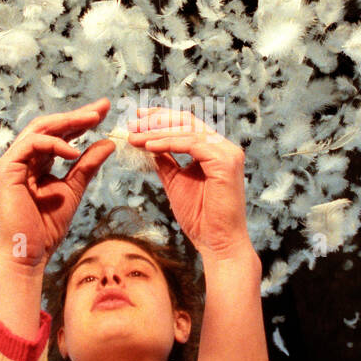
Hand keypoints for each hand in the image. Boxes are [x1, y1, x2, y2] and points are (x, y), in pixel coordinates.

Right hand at [0, 98, 114, 270]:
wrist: (30, 254)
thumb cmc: (47, 228)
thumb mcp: (73, 189)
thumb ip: (87, 166)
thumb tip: (109, 142)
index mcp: (35, 162)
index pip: (58, 134)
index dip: (80, 121)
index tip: (105, 111)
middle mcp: (21, 159)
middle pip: (49, 126)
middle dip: (77, 115)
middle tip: (102, 107)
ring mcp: (10, 163)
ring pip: (39, 129)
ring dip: (68, 122)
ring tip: (94, 120)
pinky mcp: (5, 170)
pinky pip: (31, 144)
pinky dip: (54, 144)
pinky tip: (74, 152)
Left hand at [125, 106, 253, 260]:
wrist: (217, 243)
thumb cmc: (200, 218)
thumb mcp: (176, 182)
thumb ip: (166, 161)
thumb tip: (147, 144)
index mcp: (215, 150)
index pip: (187, 124)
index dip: (161, 117)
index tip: (137, 119)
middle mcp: (224, 147)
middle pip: (187, 121)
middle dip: (156, 120)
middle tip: (132, 123)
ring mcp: (228, 153)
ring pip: (187, 130)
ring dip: (156, 132)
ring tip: (134, 137)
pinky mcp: (225, 162)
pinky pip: (192, 144)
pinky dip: (168, 143)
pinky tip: (149, 146)